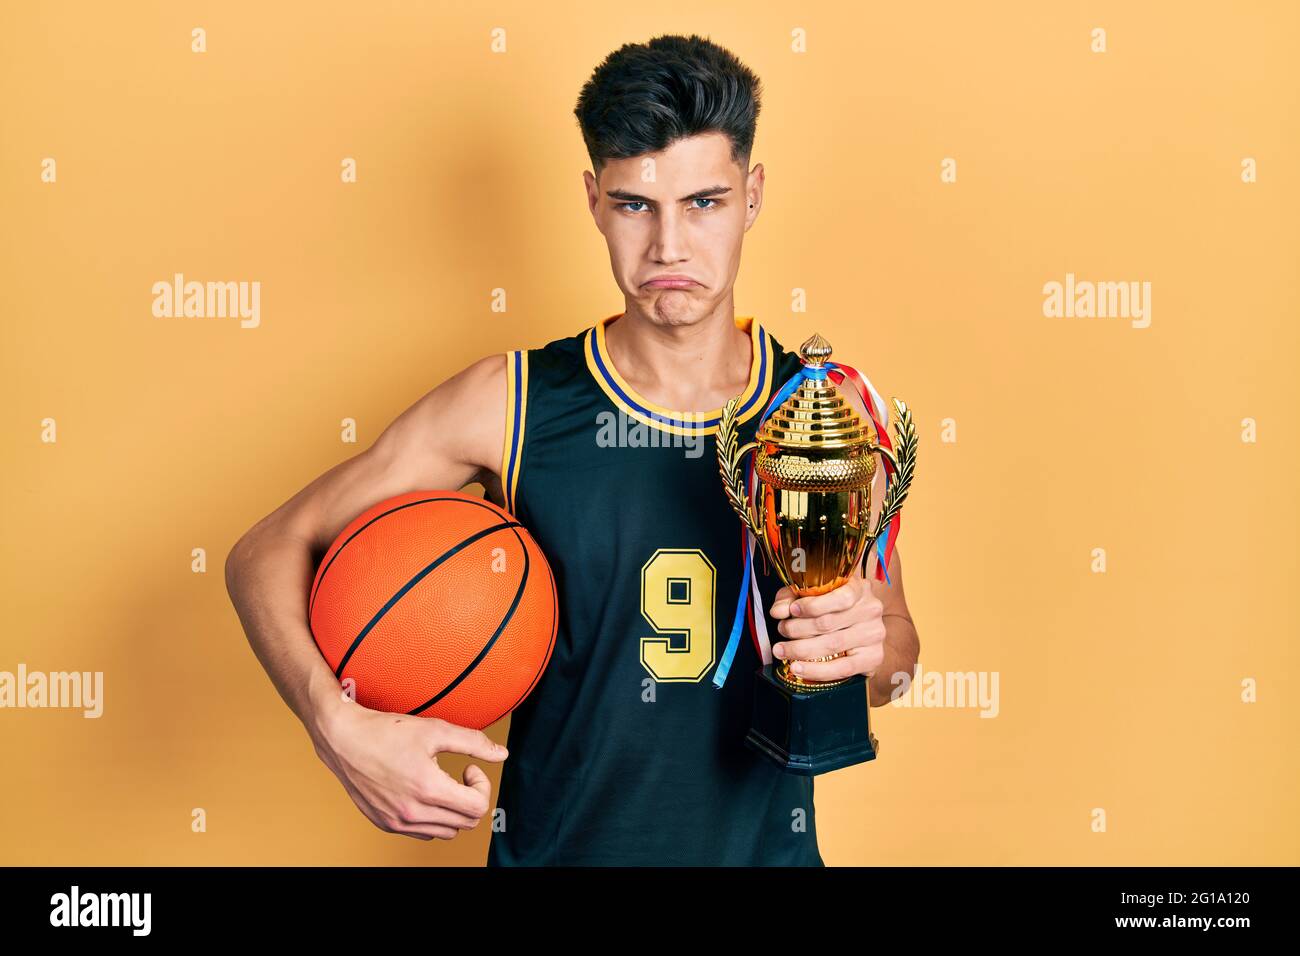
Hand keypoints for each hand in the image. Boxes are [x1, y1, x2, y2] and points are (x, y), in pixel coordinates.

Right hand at [308, 698, 508, 840]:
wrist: (344, 740)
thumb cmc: (387, 731)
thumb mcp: (435, 730)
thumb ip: (474, 742)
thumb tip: (502, 755)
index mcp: (427, 789)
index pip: (478, 807)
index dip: (482, 785)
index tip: (469, 768)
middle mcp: (412, 812)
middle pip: (466, 822)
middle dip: (471, 797)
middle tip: (459, 774)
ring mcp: (398, 822)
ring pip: (447, 831)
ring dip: (454, 811)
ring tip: (442, 784)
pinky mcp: (386, 824)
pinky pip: (424, 832)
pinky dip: (434, 818)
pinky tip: (424, 793)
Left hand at [769, 575, 885, 681]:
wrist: (857, 628)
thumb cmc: (830, 607)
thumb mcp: (809, 594)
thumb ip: (791, 598)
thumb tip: (778, 612)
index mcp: (858, 588)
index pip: (840, 597)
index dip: (813, 605)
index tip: (792, 610)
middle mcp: (870, 610)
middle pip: (829, 623)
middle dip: (797, 628)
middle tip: (781, 630)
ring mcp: (874, 634)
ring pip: (832, 645)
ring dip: (800, 650)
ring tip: (781, 650)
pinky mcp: (873, 658)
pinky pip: (842, 668)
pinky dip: (816, 670)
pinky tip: (798, 668)